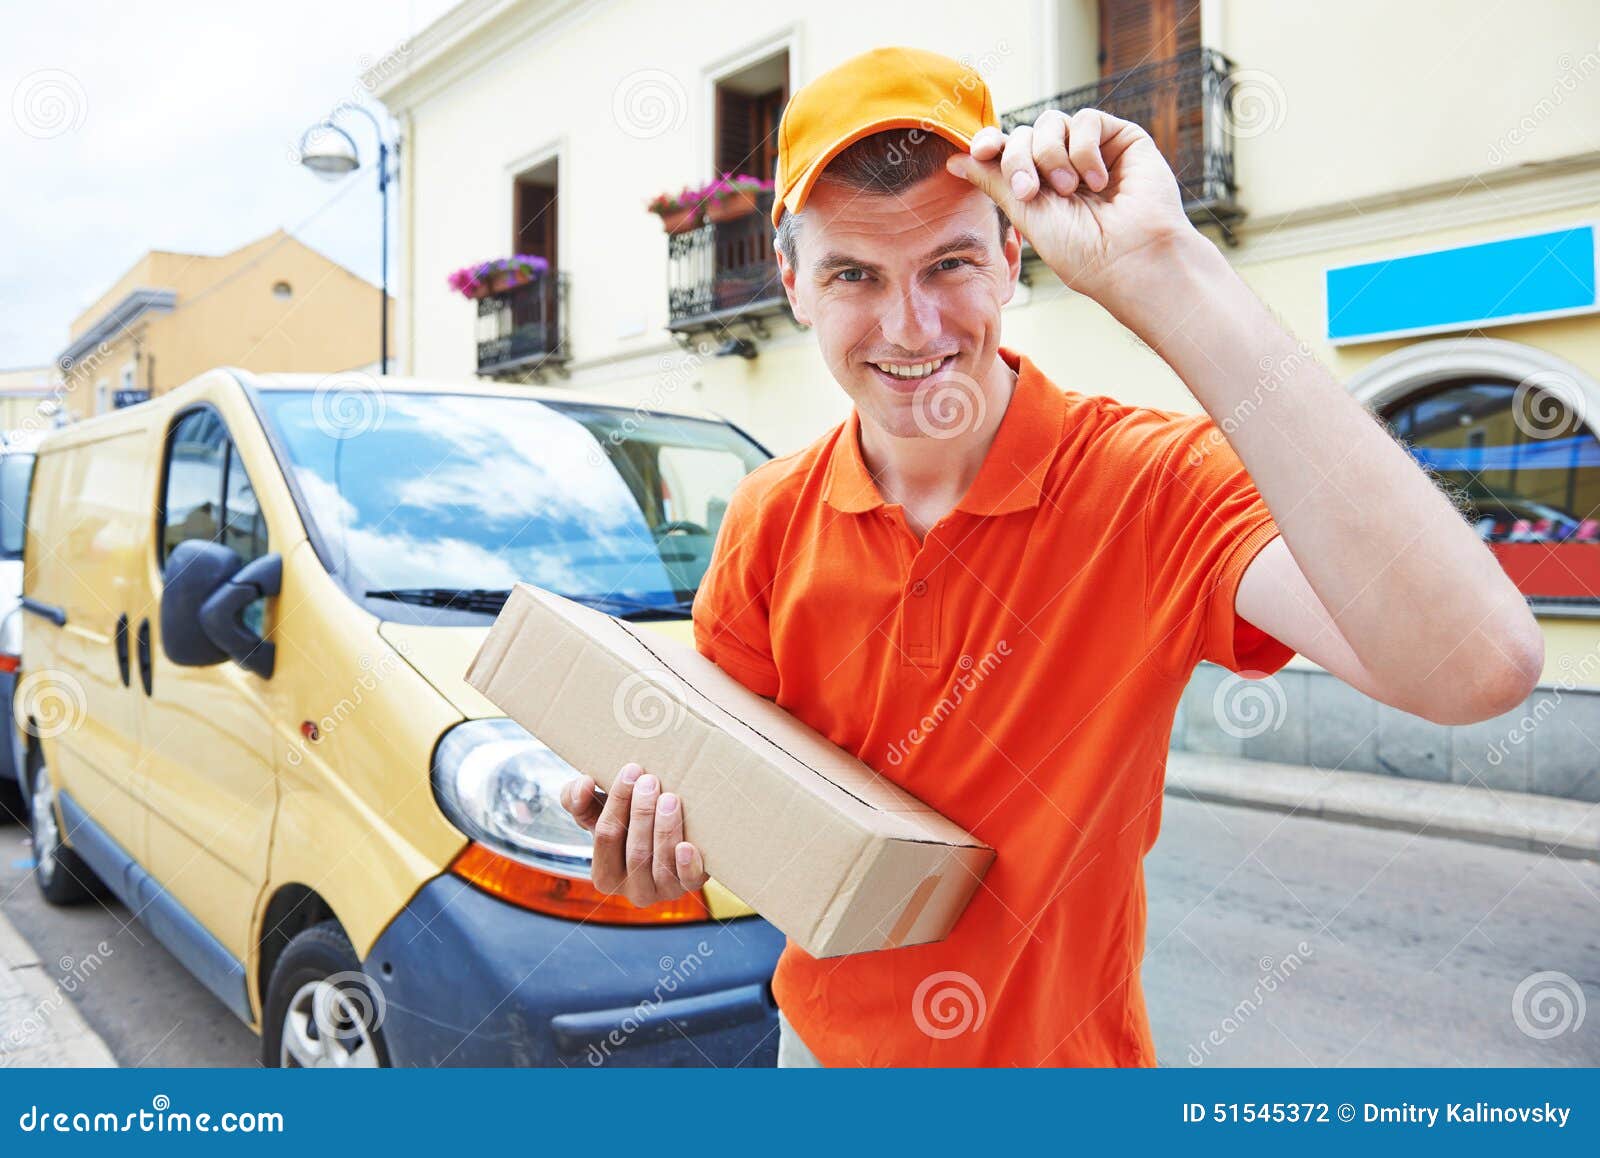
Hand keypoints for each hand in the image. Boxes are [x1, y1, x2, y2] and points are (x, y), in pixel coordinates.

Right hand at [559, 763, 707, 905]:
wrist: (666, 840)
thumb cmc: (626, 824)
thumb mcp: (597, 813)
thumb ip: (577, 799)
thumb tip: (582, 784)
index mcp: (604, 875)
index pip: (606, 835)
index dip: (617, 802)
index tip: (630, 770)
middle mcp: (632, 890)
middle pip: (636, 852)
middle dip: (642, 813)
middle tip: (650, 781)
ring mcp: (662, 892)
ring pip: (661, 864)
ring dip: (665, 830)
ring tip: (670, 798)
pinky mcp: (689, 886)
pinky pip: (688, 881)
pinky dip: (687, 864)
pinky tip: (687, 845)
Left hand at [945, 108, 1193, 306]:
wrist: (1128, 257)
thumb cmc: (1080, 249)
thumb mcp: (1027, 214)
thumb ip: (994, 180)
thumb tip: (955, 159)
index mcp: (1038, 185)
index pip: (1007, 150)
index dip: (990, 143)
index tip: (981, 151)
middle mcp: (1063, 165)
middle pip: (1024, 134)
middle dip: (1020, 159)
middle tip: (1032, 192)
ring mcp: (1091, 150)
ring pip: (1051, 122)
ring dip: (1051, 155)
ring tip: (1070, 189)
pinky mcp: (1120, 139)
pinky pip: (1086, 120)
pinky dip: (1084, 149)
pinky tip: (1099, 181)